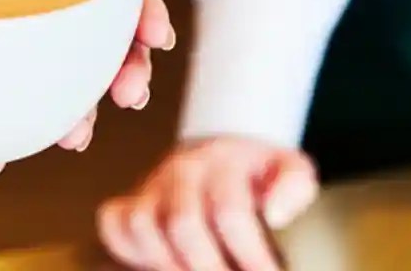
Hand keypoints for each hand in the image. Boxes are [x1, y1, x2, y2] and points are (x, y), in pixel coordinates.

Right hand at [97, 137, 317, 270]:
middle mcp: (181, 169)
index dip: (250, 254)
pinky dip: (131, 250)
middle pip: (182, 224)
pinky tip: (162, 264)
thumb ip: (295, 185)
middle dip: (209, 267)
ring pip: (143, 226)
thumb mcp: (289, 168)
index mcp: (223, 161)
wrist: (220, 152)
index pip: (229, 211)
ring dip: (170, 263)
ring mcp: (150, 184)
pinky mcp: (129, 200)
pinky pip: (115, 225)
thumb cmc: (256, 172)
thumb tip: (277, 214)